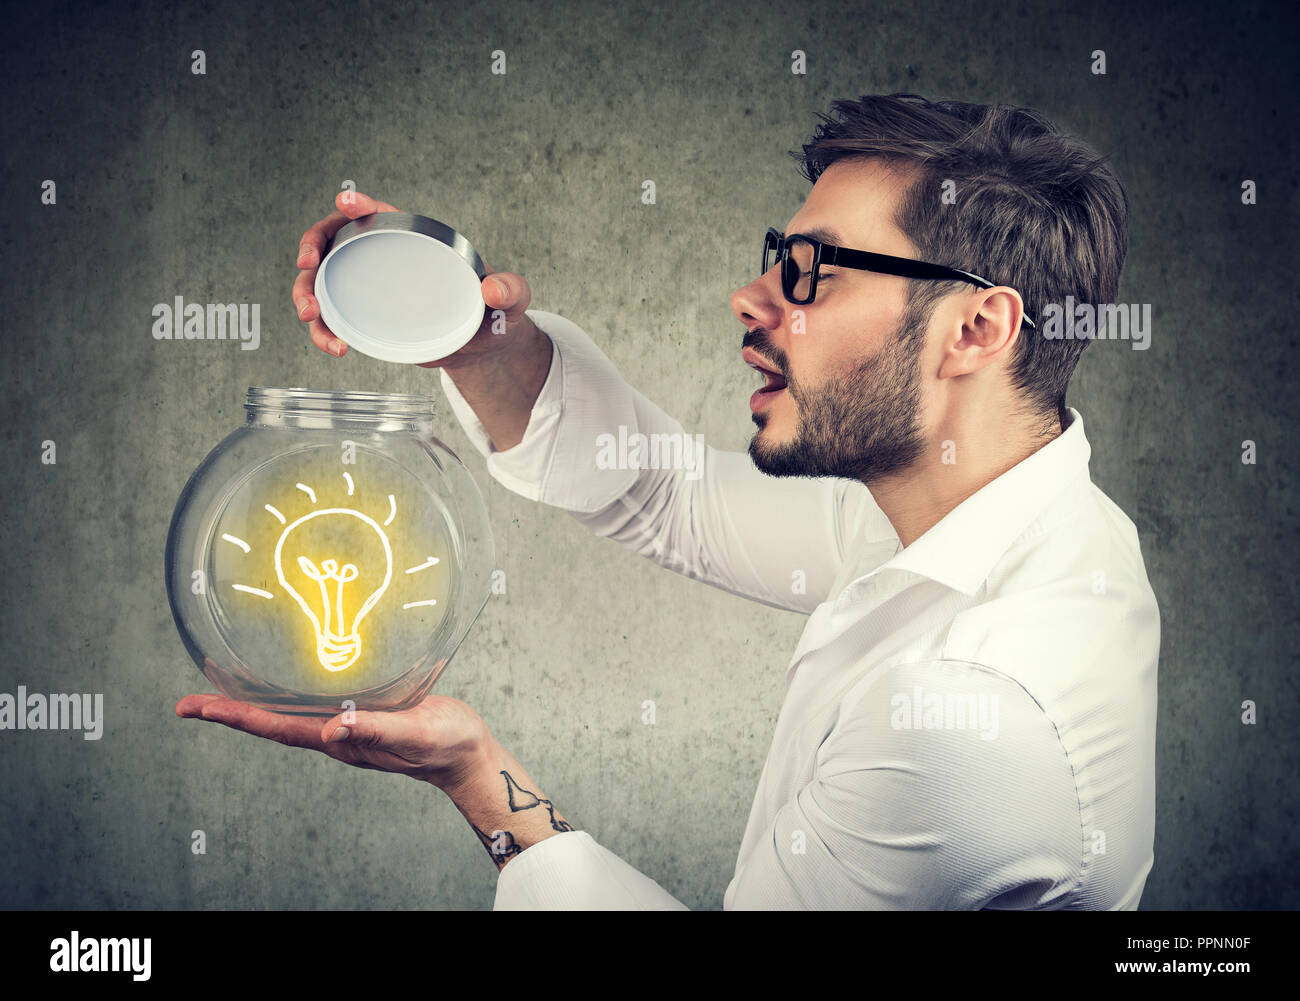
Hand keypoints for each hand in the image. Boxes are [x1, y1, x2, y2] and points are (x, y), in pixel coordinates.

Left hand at [175, 692, 494, 792]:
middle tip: (187, 702)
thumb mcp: (415, 733)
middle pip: (271, 724)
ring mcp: (347, 727)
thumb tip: (332, 728)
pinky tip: (284, 683)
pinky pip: (313, 705)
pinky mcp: (362, 714)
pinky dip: (287, 694)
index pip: (277, 728)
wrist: (467, 752)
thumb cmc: (445, 744)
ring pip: (288, 715)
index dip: (237, 716)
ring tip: (219, 690)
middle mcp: (335, 734)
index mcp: (341, 741)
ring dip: (252, 705)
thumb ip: (377, 730)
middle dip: (229, 712)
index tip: (198, 708)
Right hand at [292, 190, 539, 367]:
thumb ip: (511, 291)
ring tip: (312, 317)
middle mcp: (384, 259)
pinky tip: (336, 347)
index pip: (379, 214)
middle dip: (311, 247)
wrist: (484, 350)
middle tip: (306, 266)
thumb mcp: (511, 300)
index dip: (358, 204)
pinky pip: (331, 320)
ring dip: (305, 294)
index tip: (347, 202)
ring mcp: (368, 289)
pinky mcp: (364, 319)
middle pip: (332, 240)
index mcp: (414, 241)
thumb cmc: (495, 314)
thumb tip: (492, 290)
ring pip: (320, 280)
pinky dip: (323, 332)